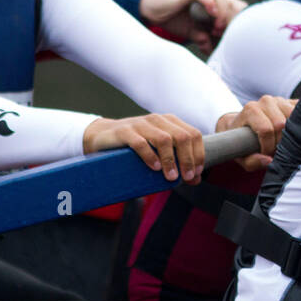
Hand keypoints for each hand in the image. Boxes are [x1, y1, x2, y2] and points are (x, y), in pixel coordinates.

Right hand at [83, 114, 204, 182]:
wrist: (102, 137)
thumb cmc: (135, 147)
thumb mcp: (158, 152)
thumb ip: (177, 163)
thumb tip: (196, 180)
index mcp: (170, 122)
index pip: (193, 134)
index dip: (198, 154)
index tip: (196, 173)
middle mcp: (157, 120)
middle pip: (182, 137)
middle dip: (187, 160)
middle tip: (187, 178)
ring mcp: (140, 124)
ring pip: (164, 139)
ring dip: (170, 160)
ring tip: (171, 177)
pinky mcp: (124, 132)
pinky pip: (140, 143)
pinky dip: (150, 156)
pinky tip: (154, 168)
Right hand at [138, 0, 246, 54]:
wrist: (152, 13)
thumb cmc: (173, 19)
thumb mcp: (192, 32)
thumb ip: (204, 38)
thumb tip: (213, 50)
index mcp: (213, 2)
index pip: (234, 7)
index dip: (236, 20)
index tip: (233, 36)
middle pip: (231, 2)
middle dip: (231, 19)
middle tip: (225, 34)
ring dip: (221, 13)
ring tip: (216, 28)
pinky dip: (209, 3)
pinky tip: (211, 13)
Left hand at [216, 96, 293, 170]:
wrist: (242, 125)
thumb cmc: (242, 142)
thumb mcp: (242, 155)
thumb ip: (252, 161)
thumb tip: (269, 160)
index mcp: (251, 110)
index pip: (266, 130)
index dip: (268, 146)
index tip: (266, 153)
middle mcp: (265, 101)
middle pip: (281, 124)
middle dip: (280, 141)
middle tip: (275, 149)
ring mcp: (279, 100)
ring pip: (294, 118)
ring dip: (291, 134)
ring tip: (282, 141)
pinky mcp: (291, 102)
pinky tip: (293, 132)